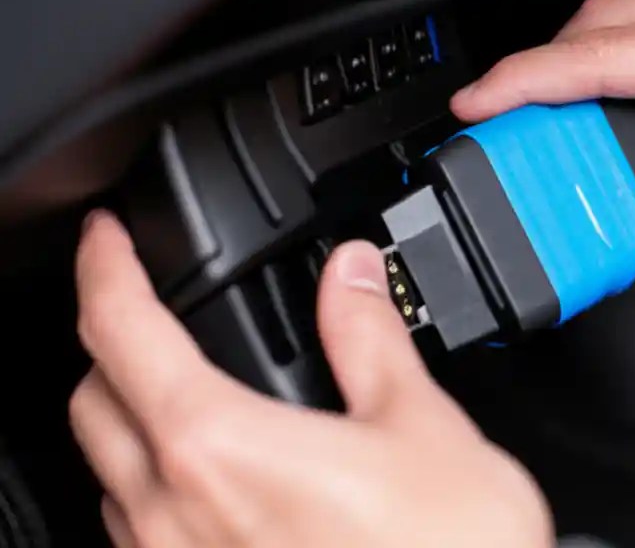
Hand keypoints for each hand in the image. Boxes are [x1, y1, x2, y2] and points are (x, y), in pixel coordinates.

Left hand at [69, 211, 552, 546]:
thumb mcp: (420, 424)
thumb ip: (370, 338)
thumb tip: (354, 275)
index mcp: (219, 444)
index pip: (122, 329)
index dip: (106, 266)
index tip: (109, 238)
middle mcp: (174, 512)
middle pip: (92, 400)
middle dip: (111, 342)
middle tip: (151, 311)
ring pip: (106, 474)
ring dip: (130, 420)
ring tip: (187, 394)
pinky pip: (137, 532)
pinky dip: (155, 486)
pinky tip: (214, 481)